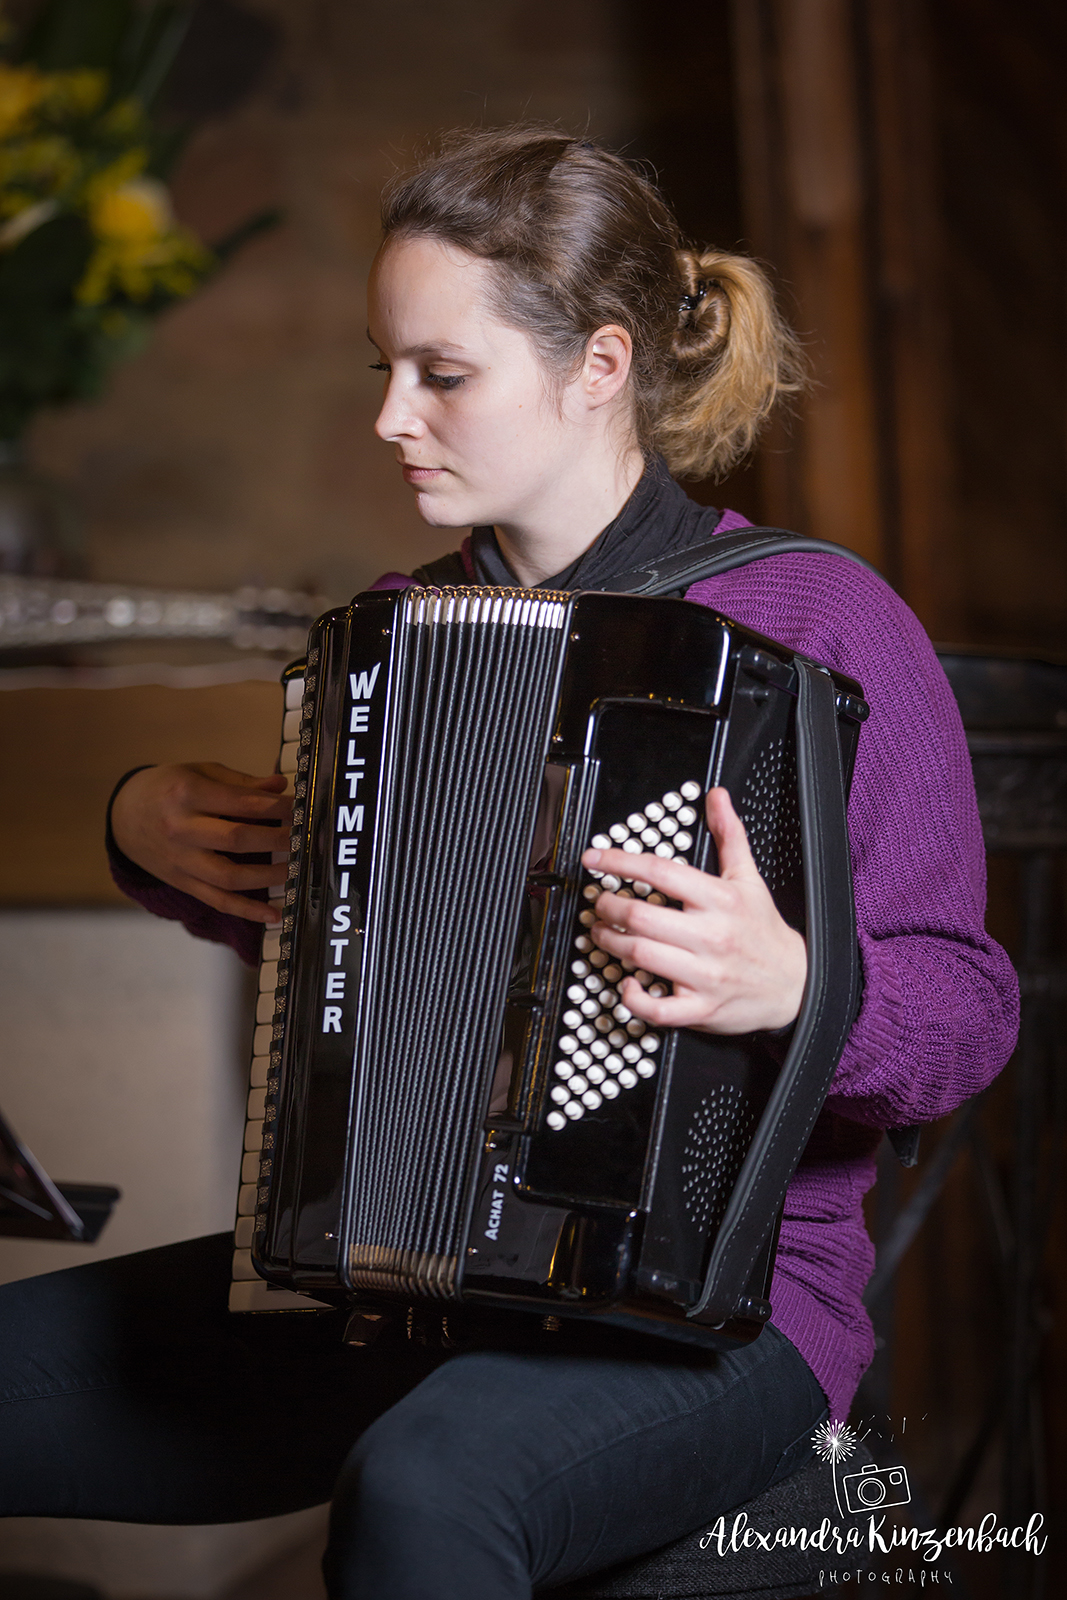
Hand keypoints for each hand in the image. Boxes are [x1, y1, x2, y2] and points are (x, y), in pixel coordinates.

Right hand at [110, 762, 293, 924]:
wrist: (124, 815)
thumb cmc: (168, 788)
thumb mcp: (200, 772)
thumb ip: (240, 783)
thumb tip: (279, 786)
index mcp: (187, 793)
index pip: (241, 803)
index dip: (276, 808)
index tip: (300, 809)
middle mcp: (181, 828)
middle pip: (236, 839)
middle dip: (277, 840)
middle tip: (303, 838)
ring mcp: (181, 860)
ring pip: (228, 876)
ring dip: (267, 877)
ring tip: (294, 870)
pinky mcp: (182, 882)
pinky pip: (217, 900)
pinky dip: (247, 910)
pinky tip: (273, 914)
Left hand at [580, 787, 805, 1034]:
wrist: (793, 984)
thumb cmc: (763, 931)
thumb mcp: (749, 879)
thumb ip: (729, 836)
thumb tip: (717, 798)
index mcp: (720, 900)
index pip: (661, 872)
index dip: (620, 862)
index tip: (595, 859)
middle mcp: (711, 936)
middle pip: (642, 916)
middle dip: (608, 907)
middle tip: (599, 903)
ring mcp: (706, 974)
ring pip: (642, 955)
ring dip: (610, 943)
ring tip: (601, 933)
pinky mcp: (701, 1008)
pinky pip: (658, 1008)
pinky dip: (634, 998)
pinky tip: (627, 983)